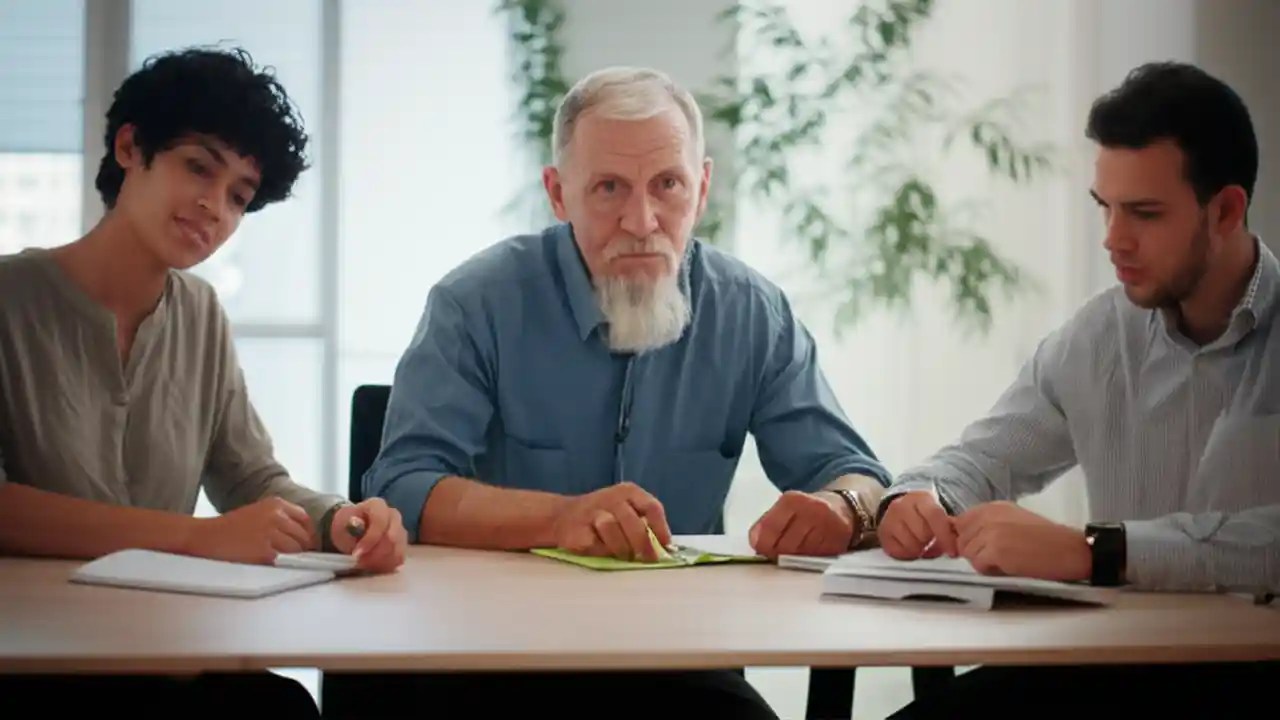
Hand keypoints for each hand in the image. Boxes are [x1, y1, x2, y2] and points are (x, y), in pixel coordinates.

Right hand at [186, 497, 314, 564]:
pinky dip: (283, 564)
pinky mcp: (265, 552)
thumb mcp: (259, 512)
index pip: (305, 518)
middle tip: (298, 556)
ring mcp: (271, 534)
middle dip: (303, 547)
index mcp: (276, 504)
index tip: (307, 542)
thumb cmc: (230, 527)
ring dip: (294, 557)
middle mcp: (276, 516)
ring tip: (283, 560)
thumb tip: (302, 534)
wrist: (206, 536)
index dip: (308, 533)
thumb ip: (280, 518)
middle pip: (304, 536)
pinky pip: (284, 560)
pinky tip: (272, 563)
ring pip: (297, 549)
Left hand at [329, 498, 407, 573]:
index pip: (380, 521)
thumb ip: (349, 525)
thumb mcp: (342, 523)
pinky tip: (372, 565)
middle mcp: (394, 516)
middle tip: (359, 562)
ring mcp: (401, 531)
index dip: (370, 540)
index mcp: (378, 506)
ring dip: (379, 562)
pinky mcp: (403, 545)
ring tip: (363, 564)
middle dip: (374, 554)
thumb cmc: (347, 525)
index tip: (356, 554)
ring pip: (396, 551)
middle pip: (392, 538)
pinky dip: (385, 566)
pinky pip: (398, 559)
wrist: (353, 530)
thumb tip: (356, 524)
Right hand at [552, 482, 670, 561]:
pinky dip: (601, 550)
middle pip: (634, 522)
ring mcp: (592, 511)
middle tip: (647, 559)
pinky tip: (599, 549)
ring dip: (621, 547)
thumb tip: (663, 548)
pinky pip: (594, 542)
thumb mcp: (625, 510)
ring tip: (622, 555)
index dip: (661, 528)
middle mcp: (612, 497)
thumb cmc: (602, 516)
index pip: (651, 507)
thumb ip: (643, 524)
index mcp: (629, 492)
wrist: (562, 516)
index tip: (665, 546)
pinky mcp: (577, 528)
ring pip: (612, 528)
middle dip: (643, 544)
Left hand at [749, 491, 854, 558]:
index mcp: (792, 500)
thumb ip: (765, 524)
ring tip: (794, 551)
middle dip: (777, 554)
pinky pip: (816, 558)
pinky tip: (809, 552)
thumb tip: (755, 542)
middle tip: (777, 554)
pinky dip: (809, 559)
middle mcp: (811, 509)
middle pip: (785, 545)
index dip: (763, 544)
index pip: (770, 527)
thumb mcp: (784, 509)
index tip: (761, 550)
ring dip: (793, 558)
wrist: (842, 508)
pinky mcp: (838, 540)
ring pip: (800, 554)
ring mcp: (827, 525)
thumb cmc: (805, 512)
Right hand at [878, 490, 958, 559]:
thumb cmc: (924, 515)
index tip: (952, 551)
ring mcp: (889, 518)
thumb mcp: (936, 514)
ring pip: (910, 545)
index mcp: (920, 498)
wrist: (900, 507)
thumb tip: (959, 545)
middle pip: (922, 534)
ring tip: (920, 544)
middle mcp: (901, 505)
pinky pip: (897, 552)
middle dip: (930, 542)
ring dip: (918, 549)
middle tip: (931, 542)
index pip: (935, 516)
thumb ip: (948, 527)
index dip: (945, 536)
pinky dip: (906, 554)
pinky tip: (909, 546)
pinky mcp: (882, 532)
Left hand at [955, 501, 1090, 580]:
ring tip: (1005, 561)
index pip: (961, 521)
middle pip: (962, 539)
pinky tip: (1008, 567)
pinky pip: (978, 564)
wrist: (1069, 550)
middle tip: (997, 557)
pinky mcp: (996, 550)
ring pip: (968, 553)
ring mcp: (991, 532)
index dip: (967, 537)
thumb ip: (988, 524)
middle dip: (975, 551)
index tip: (981, 546)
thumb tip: (963, 536)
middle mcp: (989, 515)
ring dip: (982, 561)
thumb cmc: (1046, 539)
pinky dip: (990, 570)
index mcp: (993, 506)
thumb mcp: (1013, 520)